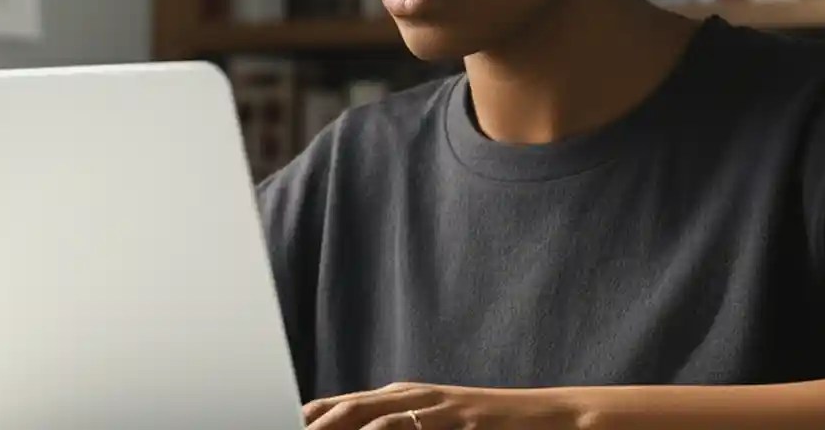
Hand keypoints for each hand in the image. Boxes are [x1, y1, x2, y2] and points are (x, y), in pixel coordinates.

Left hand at [302, 382, 582, 429]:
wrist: (549, 418)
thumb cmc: (487, 429)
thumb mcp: (435, 428)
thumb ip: (397, 429)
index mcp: (400, 399)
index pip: (339, 407)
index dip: (306, 416)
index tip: (274, 421)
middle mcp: (411, 397)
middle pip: (345, 408)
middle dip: (310, 421)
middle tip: (279, 427)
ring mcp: (435, 406)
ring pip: (371, 415)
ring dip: (336, 427)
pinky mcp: (459, 419)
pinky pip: (414, 427)